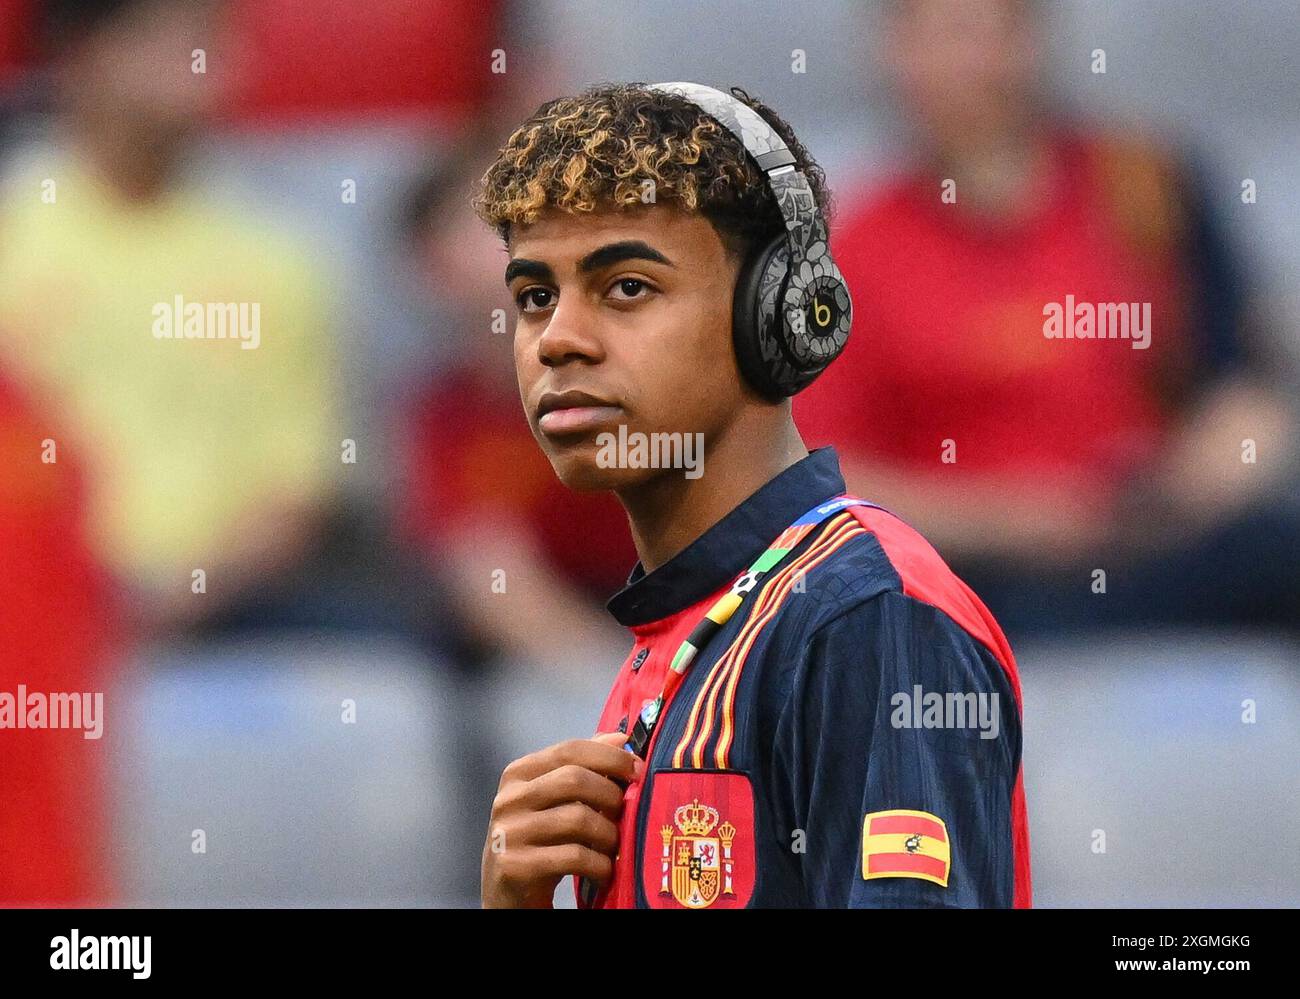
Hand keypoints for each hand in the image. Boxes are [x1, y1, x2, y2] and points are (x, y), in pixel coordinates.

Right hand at [481, 732, 641, 907]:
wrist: (506, 895)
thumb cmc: (539, 842)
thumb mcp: (553, 802)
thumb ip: (582, 768)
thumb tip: (620, 738)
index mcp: (518, 774)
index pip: (570, 750)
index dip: (610, 757)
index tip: (638, 770)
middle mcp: (508, 799)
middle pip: (575, 780)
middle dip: (611, 796)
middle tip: (626, 814)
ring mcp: (509, 833)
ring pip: (578, 819)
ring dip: (609, 835)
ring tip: (614, 847)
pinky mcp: (515, 867)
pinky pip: (575, 857)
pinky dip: (600, 864)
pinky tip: (604, 871)